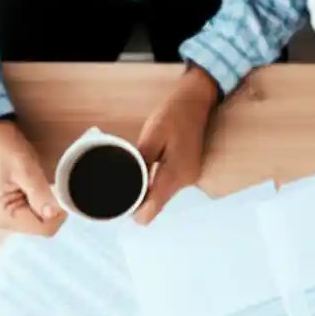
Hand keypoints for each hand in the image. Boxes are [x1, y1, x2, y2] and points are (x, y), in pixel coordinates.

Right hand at [0, 119, 65, 235]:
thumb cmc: (9, 152)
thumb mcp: (26, 170)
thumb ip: (38, 193)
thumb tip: (51, 213)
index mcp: (4, 215)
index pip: (44, 228)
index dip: (57, 213)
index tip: (55, 191)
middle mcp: (6, 222)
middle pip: (45, 227)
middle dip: (52, 209)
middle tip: (45, 186)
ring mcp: (11, 218)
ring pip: (45, 222)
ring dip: (49, 204)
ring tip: (38, 185)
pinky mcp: (17, 212)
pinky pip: (41, 215)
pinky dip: (46, 203)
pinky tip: (37, 190)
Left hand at [132, 65, 218, 224]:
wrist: (197, 102)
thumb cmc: (173, 115)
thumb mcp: (152, 135)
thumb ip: (141, 162)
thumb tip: (126, 184)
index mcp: (175, 174)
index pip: (152, 209)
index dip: (134, 213)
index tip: (118, 204)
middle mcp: (184, 181)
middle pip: (156, 206)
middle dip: (138, 203)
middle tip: (117, 188)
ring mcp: (189, 178)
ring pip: (162, 197)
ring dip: (147, 193)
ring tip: (129, 179)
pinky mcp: (189, 172)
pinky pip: (168, 186)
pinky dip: (156, 185)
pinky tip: (146, 173)